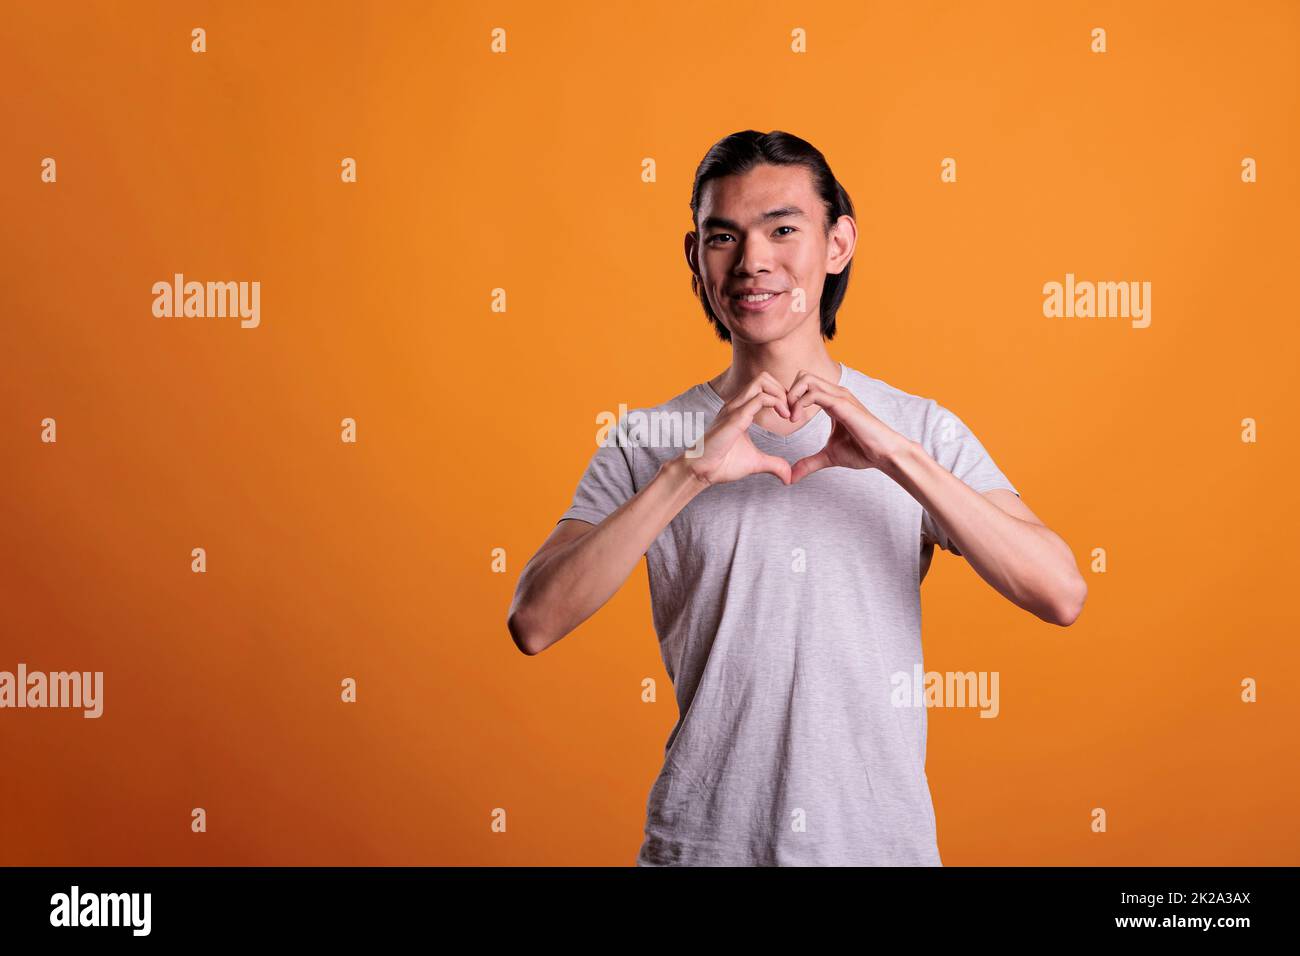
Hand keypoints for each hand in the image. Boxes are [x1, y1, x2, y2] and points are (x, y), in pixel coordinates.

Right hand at [679, 371, 794, 485]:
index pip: (763, 388)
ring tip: (788, 414)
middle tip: (792, 412)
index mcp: (739, 410)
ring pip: (762, 381)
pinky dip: (778, 403)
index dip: (782, 397)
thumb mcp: (756, 462)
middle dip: (783, 390)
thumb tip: (789, 477)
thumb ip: (774, 465)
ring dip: (781, 394)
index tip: (791, 416)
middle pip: (764, 378)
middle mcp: (736, 405)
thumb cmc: (722, 464)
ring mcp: (735, 409)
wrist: (701, 471)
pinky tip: (784, 418)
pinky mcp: (736, 418)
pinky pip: (761, 399)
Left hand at [786, 369, 909, 483]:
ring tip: (791, 418)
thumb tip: (791, 477)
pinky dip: (800, 403)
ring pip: (806, 379)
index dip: (790, 399)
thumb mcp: (828, 456)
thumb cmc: (863, 451)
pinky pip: (814, 394)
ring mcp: (839, 397)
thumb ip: (809, 463)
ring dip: (792, 396)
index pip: (805, 386)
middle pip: (802, 376)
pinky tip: (796, 420)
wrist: (884, 454)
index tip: (785, 419)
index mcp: (832, 401)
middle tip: (785, 416)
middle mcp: (835, 394)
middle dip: (788, 393)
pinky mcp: (842, 404)